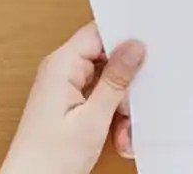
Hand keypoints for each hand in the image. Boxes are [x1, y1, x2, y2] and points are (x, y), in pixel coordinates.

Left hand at [1, 23, 145, 173]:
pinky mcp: (71, 103)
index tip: (145, 56)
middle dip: (125, 86)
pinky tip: (116, 136)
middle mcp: (61, 72)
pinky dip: (112, 116)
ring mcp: (66, 88)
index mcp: (61, 66)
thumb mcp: (92, 119)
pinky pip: (101, 98)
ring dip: (121, 107)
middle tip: (131, 108)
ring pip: (108, 82)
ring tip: (122, 132)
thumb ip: (115, 81)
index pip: (98, 32)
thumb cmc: (47, 159)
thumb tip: (133, 47)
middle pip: (107, 59)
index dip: (123, 40)